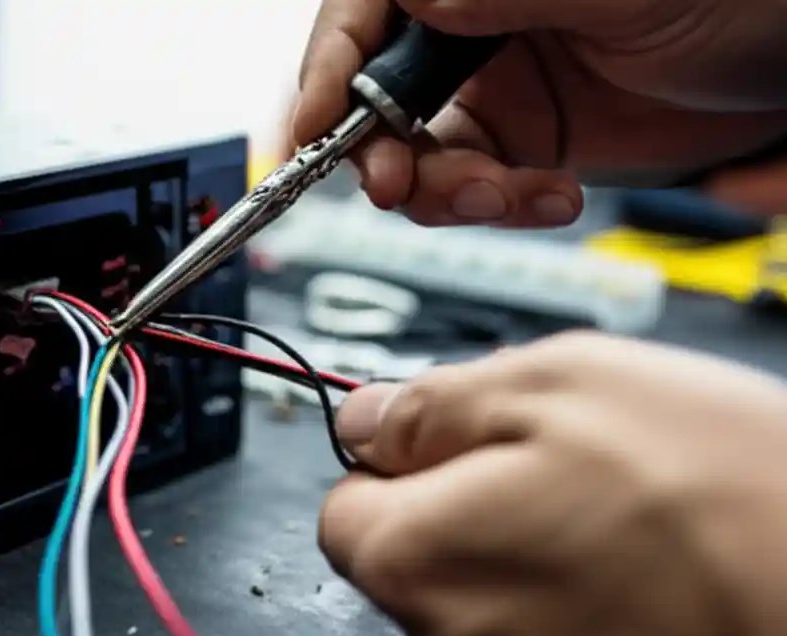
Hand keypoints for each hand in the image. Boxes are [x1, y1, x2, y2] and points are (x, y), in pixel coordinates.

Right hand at [293, 0, 786, 227]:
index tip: (306, 126)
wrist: (785, 71)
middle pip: (371, 94)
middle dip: (378, 149)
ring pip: (415, 157)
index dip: (324, 70)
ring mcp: (489, 90)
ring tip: (501, 195)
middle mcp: (466, 30)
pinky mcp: (518, 147)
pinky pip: (471, 191)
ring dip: (442, 192)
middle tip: (397, 183)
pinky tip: (550, 197)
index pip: (363, 15)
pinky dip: (496, 209)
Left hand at [319, 332, 786, 635]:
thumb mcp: (561, 383)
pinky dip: (569, 615)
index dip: (404, 459)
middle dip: (465, 507)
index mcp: (414, 558)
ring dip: (525, 559)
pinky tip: (639, 585)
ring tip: (622, 530)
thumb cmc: (725, 498)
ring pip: (478, 603)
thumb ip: (433, 403)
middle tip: (568, 473)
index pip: (345, 502)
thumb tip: (366, 416)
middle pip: (413, 556)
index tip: (465, 441)